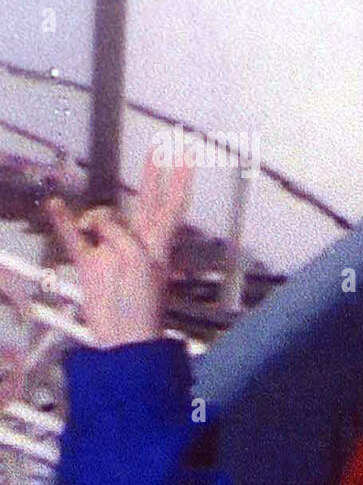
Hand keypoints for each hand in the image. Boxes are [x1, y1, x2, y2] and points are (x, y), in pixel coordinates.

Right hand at [47, 155, 193, 348]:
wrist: (123, 338)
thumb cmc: (140, 305)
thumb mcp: (136, 262)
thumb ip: (120, 236)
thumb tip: (98, 221)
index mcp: (158, 242)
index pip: (172, 203)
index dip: (179, 178)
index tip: (186, 153)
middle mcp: (138, 242)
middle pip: (149, 200)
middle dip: (154, 174)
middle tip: (161, 147)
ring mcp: (113, 251)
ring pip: (103, 218)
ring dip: (91, 216)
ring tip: (82, 216)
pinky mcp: (91, 264)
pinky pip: (75, 238)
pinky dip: (64, 222)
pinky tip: (54, 205)